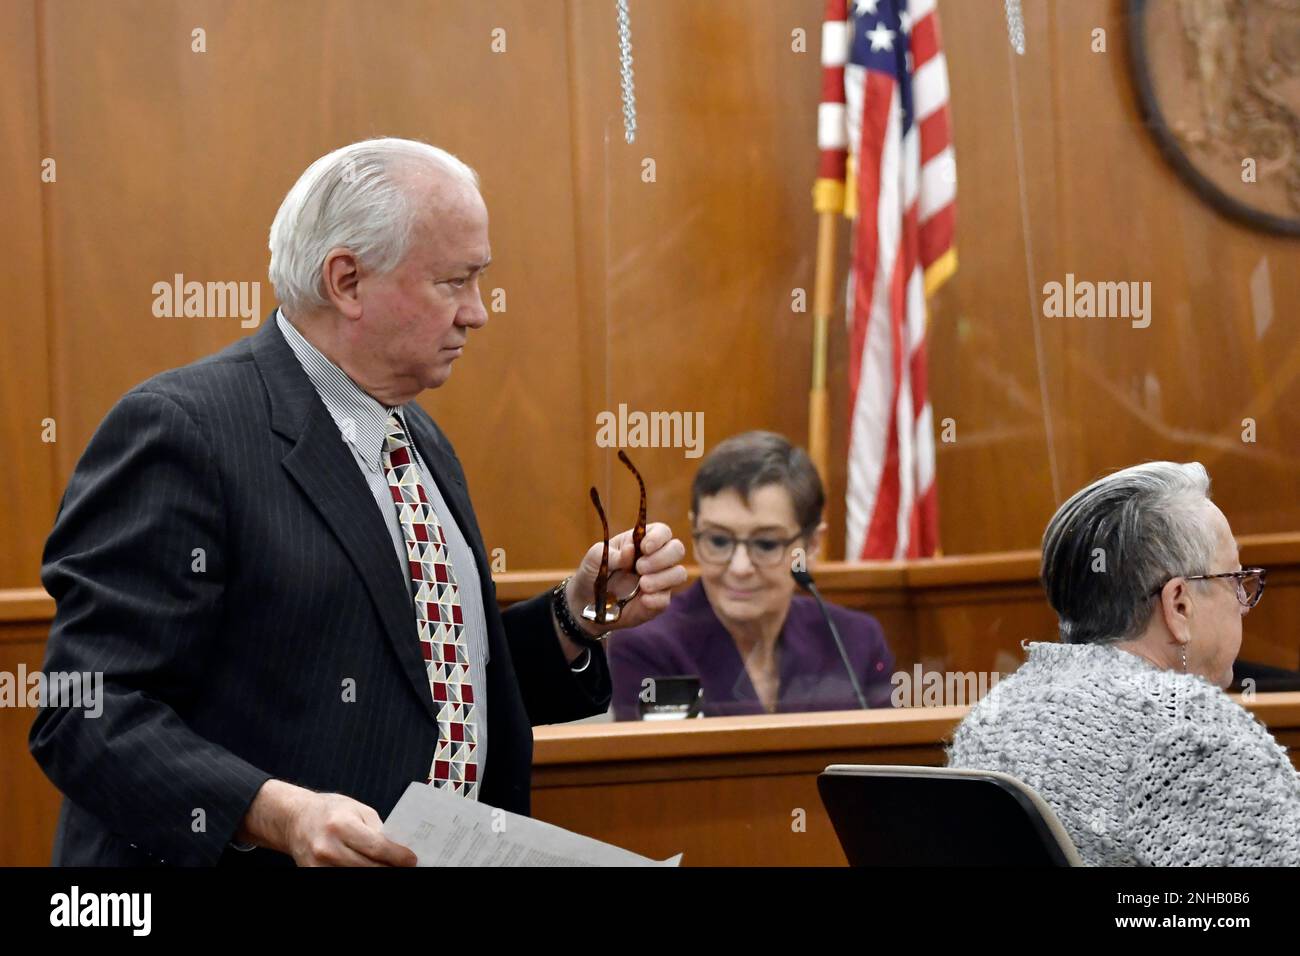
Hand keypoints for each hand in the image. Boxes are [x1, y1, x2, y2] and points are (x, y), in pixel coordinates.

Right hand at [270, 785, 416, 866]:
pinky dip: (358, 874)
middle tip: (402, 866)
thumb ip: (377, 830)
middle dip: (390, 868)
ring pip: (357, 877)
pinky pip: (342, 878)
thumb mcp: (358, 810)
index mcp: (342, 825)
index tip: (412, 860)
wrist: (296, 819)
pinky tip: (366, 867)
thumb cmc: (330, 811)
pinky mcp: (313, 874)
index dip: (398, 857)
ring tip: (385, 866)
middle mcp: (328, 847)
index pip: (377, 848)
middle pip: (369, 868)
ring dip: (376, 872)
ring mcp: (319, 865)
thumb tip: (398, 850)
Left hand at [567, 521, 687, 631]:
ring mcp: (659, 581)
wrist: (587, 602)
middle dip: (662, 558)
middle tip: (639, 568)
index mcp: (641, 542)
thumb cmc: (593, 572)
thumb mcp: (594, 559)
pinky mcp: (657, 601)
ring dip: (662, 578)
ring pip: (679, 573)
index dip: (659, 537)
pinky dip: (657, 599)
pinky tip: (642, 600)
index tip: (644, 548)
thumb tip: (631, 550)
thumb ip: (612, 553)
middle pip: (677, 549)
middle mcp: (655, 559)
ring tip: (642, 585)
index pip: (663, 531)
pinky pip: (666, 599)